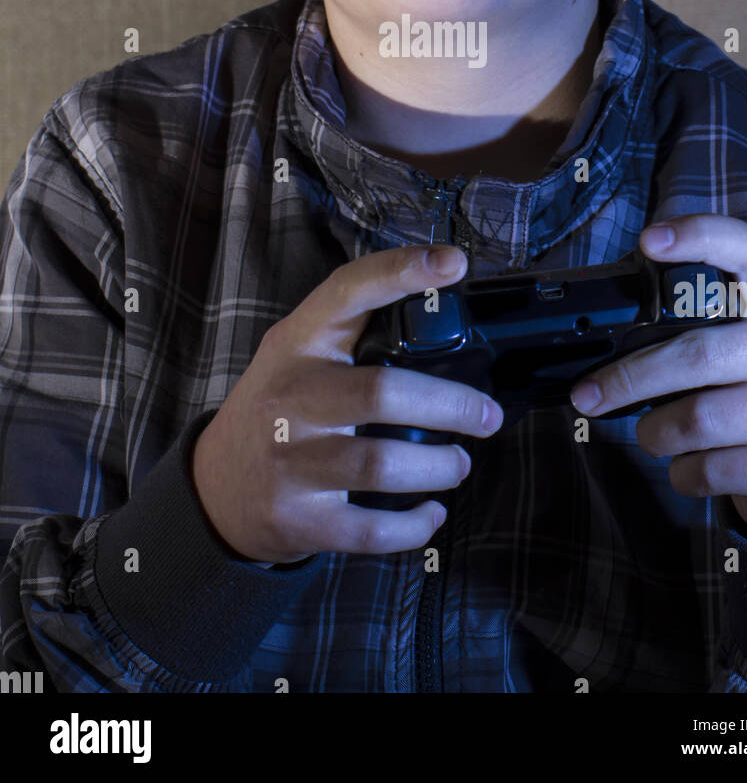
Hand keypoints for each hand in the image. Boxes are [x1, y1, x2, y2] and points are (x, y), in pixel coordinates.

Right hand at [190, 245, 502, 562]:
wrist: (215, 487)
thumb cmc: (277, 410)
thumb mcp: (297, 355)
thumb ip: (352, 335)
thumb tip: (444, 318)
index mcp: (297, 343)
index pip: (348, 291)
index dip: (401, 271)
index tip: (452, 263)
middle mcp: (290, 398)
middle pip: (382, 392)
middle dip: (452, 406)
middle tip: (486, 416)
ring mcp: (289, 461)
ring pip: (382, 463)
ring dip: (439, 466)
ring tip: (458, 463)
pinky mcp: (297, 518)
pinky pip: (370, 529)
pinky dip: (413, 525)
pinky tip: (431, 512)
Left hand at [569, 214, 746, 546]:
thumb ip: (699, 322)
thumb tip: (607, 330)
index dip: (697, 236)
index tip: (648, 240)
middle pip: (697, 353)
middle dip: (629, 378)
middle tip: (587, 394)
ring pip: (696, 418)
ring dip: (655, 433)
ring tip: (655, 434)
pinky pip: (709, 467)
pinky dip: (682, 471)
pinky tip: (694, 464)